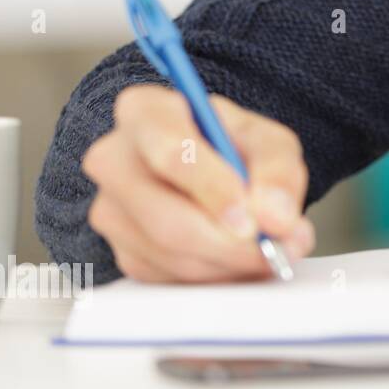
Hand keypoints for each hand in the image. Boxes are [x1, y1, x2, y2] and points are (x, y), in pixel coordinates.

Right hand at [81, 85, 314, 281]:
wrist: (214, 170)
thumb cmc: (234, 147)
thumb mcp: (269, 142)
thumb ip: (278, 172)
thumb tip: (276, 217)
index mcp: (145, 112)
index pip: (170, 152)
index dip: (213, 190)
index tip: (250, 220)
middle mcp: (113, 159)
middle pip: (165, 217)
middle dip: (227, 243)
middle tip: (273, 250)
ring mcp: (110, 208)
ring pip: (169, 254)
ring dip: (227, 262)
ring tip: (267, 250)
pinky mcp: (120, 249)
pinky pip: (168, 276)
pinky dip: (213, 274)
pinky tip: (237, 257)